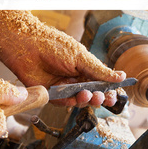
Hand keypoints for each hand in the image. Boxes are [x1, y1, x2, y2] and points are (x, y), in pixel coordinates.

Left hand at [0, 11, 126, 107]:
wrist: (27, 47)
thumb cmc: (52, 45)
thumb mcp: (80, 57)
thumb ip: (99, 71)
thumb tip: (120, 76)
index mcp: (84, 66)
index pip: (101, 81)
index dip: (109, 89)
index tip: (115, 95)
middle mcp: (75, 78)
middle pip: (92, 93)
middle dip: (100, 97)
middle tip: (103, 97)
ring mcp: (63, 86)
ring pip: (79, 100)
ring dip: (87, 99)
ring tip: (89, 95)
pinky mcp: (51, 94)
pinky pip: (64, 103)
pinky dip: (71, 102)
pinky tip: (75, 97)